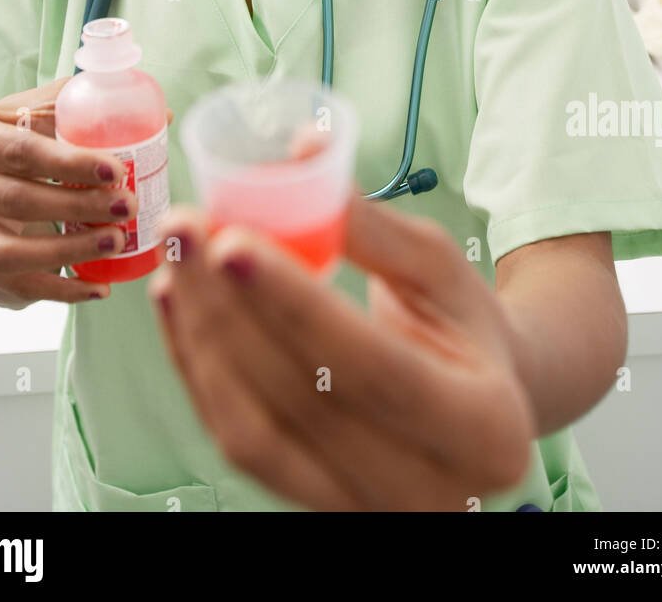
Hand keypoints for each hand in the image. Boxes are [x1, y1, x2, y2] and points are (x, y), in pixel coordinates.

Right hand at [0, 79, 170, 307]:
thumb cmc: (21, 136)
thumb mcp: (40, 112)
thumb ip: (88, 109)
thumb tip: (160, 117)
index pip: (19, 150)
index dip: (70, 163)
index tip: (117, 171)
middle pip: (15, 201)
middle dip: (78, 207)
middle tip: (127, 207)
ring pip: (10, 254)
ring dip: (69, 252)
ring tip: (117, 243)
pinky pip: (14, 287)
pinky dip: (60, 291)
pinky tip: (98, 286)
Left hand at [149, 192, 534, 510]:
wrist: (481, 410)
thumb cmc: (464, 329)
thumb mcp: (440, 266)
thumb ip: (369, 220)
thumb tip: (301, 150)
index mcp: (485, 427)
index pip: (368, 366)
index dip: (291, 303)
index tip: (230, 241)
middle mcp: (429, 493)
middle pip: (299, 401)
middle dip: (226, 310)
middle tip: (187, 230)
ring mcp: (364, 512)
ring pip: (252, 432)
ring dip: (200, 338)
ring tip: (175, 259)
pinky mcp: (313, 505)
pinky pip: (237, 441)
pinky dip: (197, 369)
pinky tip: (178, 303)